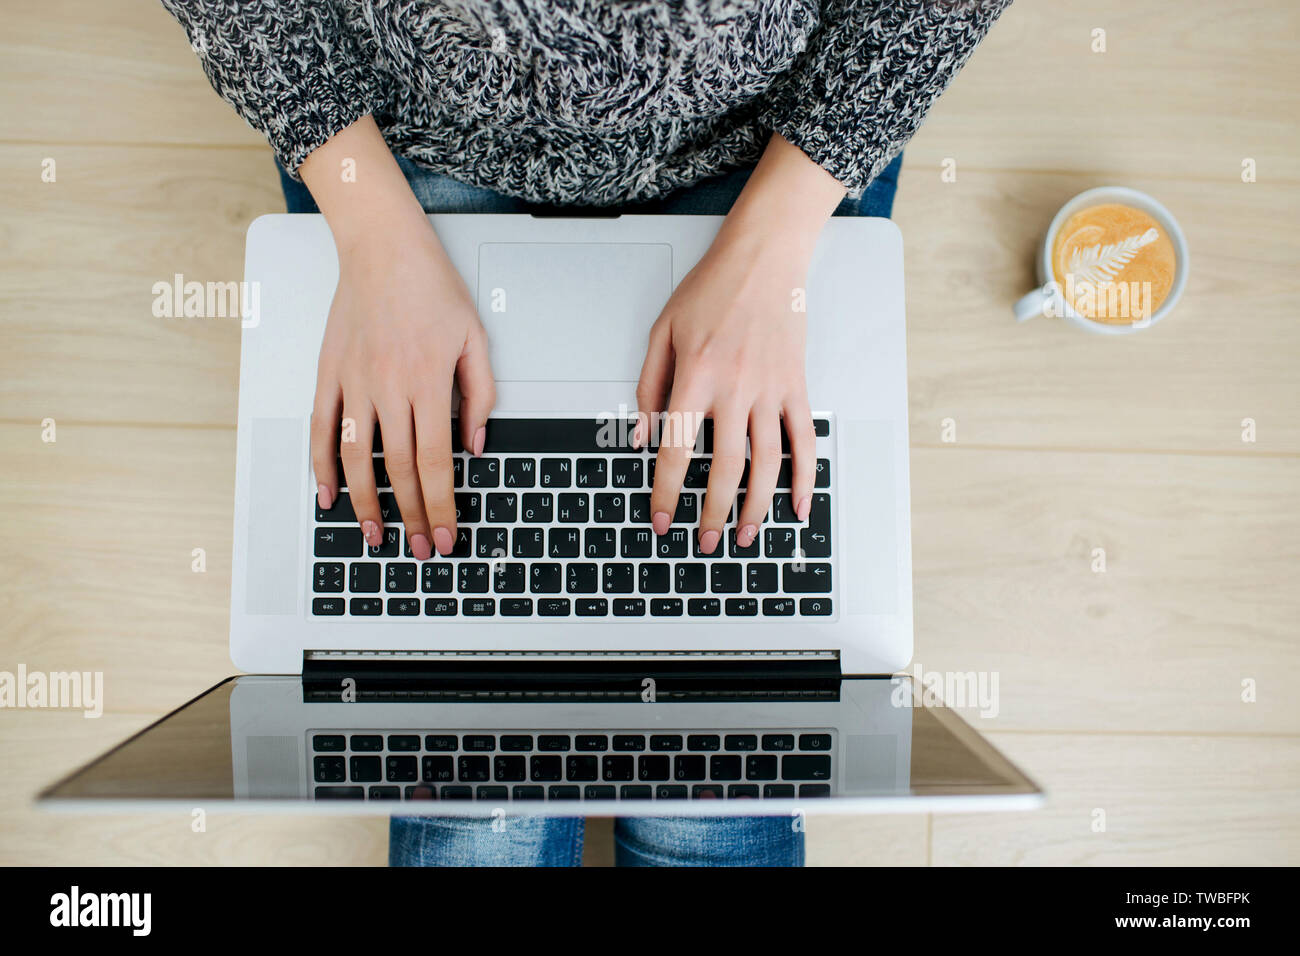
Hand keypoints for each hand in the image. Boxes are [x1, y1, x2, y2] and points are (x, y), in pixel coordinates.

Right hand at [302, 117, 493, 559]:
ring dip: (365, 503)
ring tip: (376, 536)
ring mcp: (353, 382)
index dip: (442, 505)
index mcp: (427, 382)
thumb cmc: (431, 285)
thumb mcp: (475, 336)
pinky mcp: (328, 373)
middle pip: (399, 469)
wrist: (381, 245)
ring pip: (357, 458)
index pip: (436, 462)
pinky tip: (327, 495)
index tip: (446, 535)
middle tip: (418, 551)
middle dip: (411, 516)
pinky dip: (322, 465)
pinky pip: (321, 428)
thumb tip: (475, 444)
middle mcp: (388, 387)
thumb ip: (478, 393)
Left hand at [636, 229, 815, 554]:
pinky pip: (803, 440)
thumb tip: (641, 437)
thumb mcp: (662, 332)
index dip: (667, 491)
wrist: (764, 257)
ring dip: (757, 506)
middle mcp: (735, 388)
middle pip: (726, 467)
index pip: (678, 449)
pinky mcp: (796, 386)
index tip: (661, 519)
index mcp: (696, 376)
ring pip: (767, 463)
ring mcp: (770, 389)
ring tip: (746, 536)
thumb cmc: (711, 289)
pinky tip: (797, 506)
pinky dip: (804, 477)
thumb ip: (649, 387)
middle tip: (703, 542)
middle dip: (712, 512)